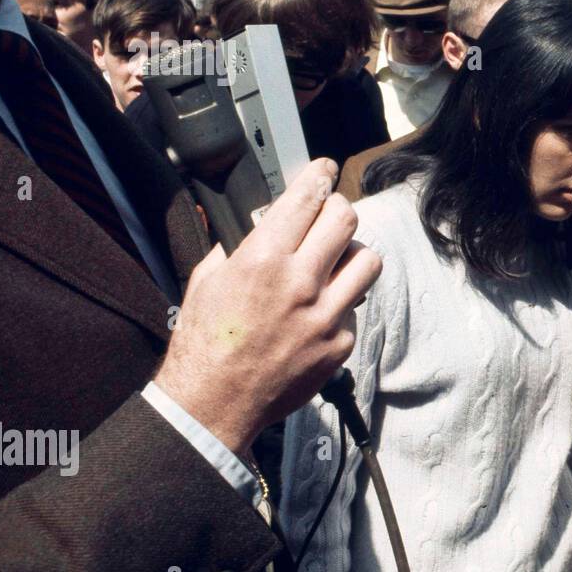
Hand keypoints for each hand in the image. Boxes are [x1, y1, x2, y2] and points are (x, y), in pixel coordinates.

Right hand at [155, 159, 381, 454]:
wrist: (214, 403)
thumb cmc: (205, 343)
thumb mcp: (207, 280)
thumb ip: (237, 246)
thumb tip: (257, 222)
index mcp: (263, 259)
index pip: (306, 198)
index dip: (319, 175)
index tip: (324, 169)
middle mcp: (300, 283)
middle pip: (345, 220)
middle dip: (337, 210)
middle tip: (328, 215)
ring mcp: (325, 315)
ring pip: (367, 262)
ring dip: (351, 257)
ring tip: (333, 264)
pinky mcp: (339, 343)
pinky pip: (354, 308)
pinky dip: (340, 305)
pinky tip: (316, 314)